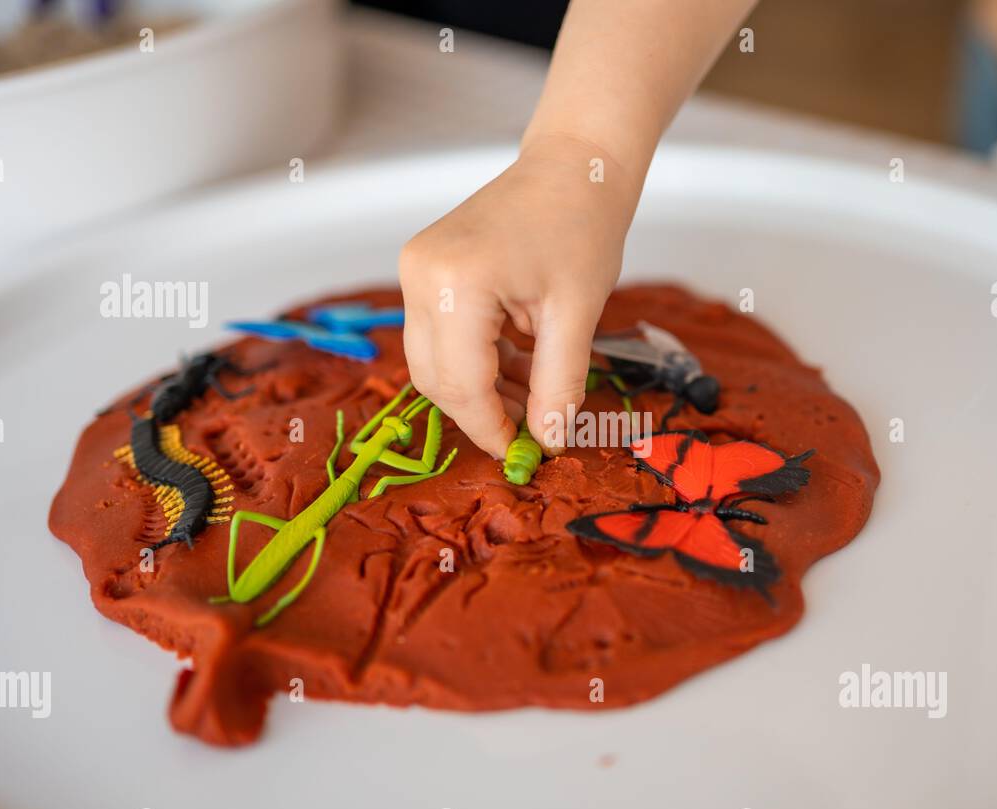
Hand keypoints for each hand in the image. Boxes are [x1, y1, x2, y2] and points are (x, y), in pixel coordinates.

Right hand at [399, 133, 638, 457]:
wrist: (573, 166)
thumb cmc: (581, 225)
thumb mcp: (577, 315)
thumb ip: (559, 384)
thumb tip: (546, 442)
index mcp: (456, 281)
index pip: (461, 382)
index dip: (491, 426)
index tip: (522, 453)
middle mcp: (420, 274)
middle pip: (436, 377)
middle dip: (482, 412)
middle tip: (532, 431)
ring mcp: (416, 270)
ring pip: (434, 361)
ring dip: (481, 389)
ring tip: (536, 398)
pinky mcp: (424, 270)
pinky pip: (440, 336)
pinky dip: (477, 361)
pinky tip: (521, 368)